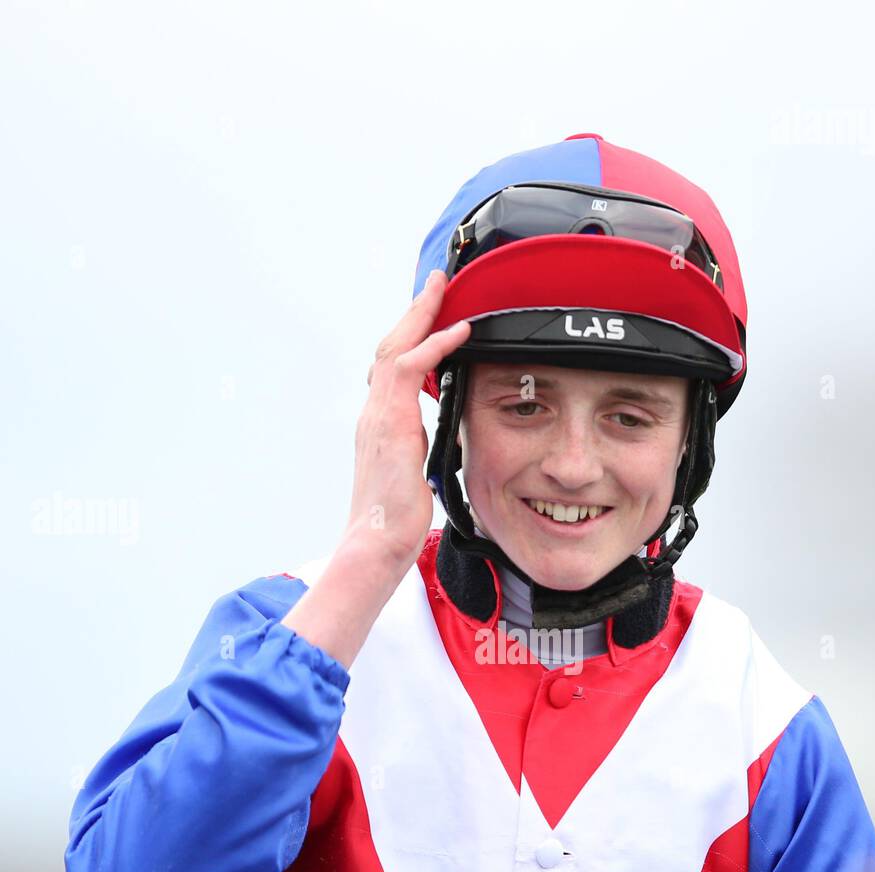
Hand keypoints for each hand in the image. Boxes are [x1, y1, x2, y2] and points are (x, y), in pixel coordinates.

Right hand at [347, 270, 471, 566]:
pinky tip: (457, 330)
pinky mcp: (391, 424)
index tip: (431, 317)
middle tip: (436, 283)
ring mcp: (378, 416)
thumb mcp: (410, 476)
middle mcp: (373, 414)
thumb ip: (417, 450)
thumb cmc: (393, 521)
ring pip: (395, 348)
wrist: (375, 543)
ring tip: (441, 288)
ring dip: (421, 314)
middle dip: (414, 312)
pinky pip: (409, 369)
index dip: (411, 338)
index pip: (392, 369)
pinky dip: (434, 345)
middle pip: (390, 347)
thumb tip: (428, 442)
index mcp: (379, 425)